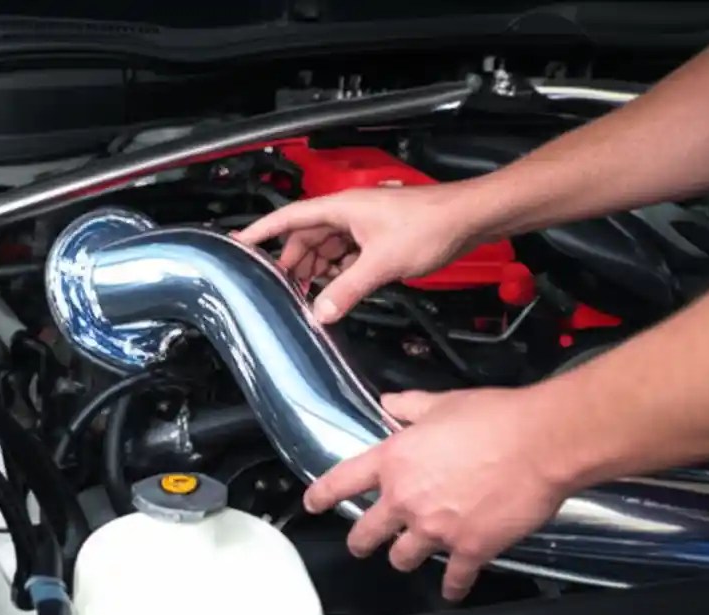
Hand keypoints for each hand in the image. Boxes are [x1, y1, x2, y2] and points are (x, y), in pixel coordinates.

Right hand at [233, 183, 488, 322]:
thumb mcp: (382, 263)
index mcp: (340, 208)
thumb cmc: (431, 224)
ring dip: (317, 270)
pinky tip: (339, 289)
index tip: (239, 244)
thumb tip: (321, 312)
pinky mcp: (378, 237)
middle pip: (306, 237)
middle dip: (292, 262)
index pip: (289, 217)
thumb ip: (347, 290)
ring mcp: (363, 225)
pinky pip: (347, 255)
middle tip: (282, 288)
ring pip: (327, 247)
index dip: (262, 231)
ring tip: (309, 294)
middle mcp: (348, 213)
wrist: (469, 218)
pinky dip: (339, 272)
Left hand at [302, 387, 578, 601]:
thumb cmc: (495, 418)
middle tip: (362, 544)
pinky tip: (454, 590)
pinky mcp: (470, 549)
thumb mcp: (442, 403)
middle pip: (366, 533)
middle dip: (361, 541)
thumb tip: (391, 402)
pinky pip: (454, 579)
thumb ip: (410, 406)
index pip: (343, 481)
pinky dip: (454, 587)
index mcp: (394, 460)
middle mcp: (406, 499)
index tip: (314, 504)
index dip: (323, 495)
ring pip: (403, 559)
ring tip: (411, 557)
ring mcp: (436, 529)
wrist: (540, 443)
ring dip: (405, 559)